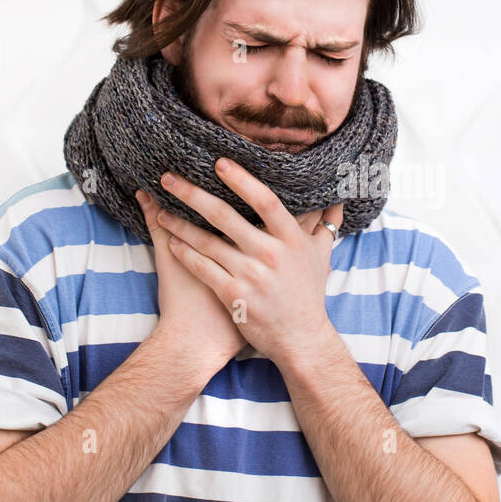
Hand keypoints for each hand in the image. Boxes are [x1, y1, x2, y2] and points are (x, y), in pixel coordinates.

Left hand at [152, 158, 341, 365]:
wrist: (300, 338)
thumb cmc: (308, 294)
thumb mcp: (321, 257)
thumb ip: (326, 225)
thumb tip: (338, 199)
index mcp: (291, 240)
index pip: (265, 201)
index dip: (242, 180)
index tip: (219, 163)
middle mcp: (270, 254)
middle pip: (226, 216)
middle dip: (193, 194)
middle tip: (170, 177)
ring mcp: (250, 276)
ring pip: (207, 242)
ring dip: (181, 224)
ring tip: (162, 211)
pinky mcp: (233, 296)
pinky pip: (202, 268)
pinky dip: (184, 253)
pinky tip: (171, 241)